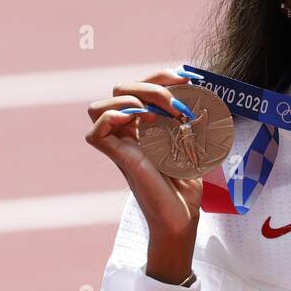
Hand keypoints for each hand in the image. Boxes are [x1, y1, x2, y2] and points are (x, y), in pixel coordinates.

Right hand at [85, 69, 202, 241]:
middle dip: (154, 86)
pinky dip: (113, 118)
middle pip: (121, 88)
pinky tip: (141, 122)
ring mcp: (121, 145)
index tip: (191, 80)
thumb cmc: (187, 183)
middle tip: (180, 108)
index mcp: (144, 123)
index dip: (163, 75)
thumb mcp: (193, 140)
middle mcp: (128, 131)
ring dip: (132, 98)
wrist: (183, 215)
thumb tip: (194, 85)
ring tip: (161, 116)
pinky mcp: (119, 160)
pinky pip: (96, 133)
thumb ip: (188, 114)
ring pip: (99, 106)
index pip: (142, 83)